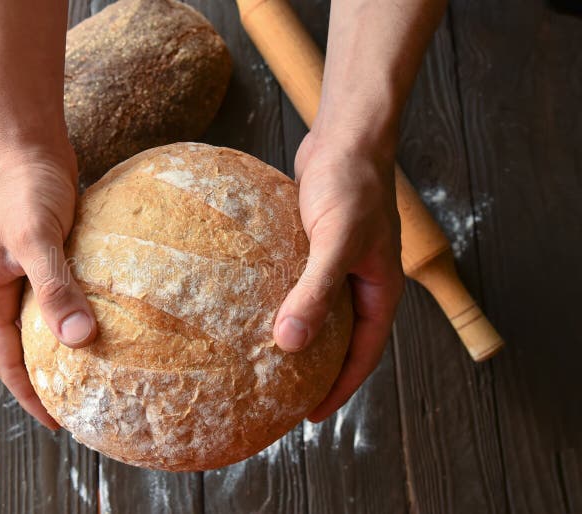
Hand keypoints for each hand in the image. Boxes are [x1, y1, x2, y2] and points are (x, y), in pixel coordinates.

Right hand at [0, 137, 97, 429]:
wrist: (28, 141)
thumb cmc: (25, 186)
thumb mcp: (36, 238)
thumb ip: (54, 286)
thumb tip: (78, 339)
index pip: (8, 361)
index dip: (31, 395)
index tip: (61, 423)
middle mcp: (4, 288)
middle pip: (25, 347)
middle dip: (49, 377)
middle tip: (84, 401)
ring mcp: (25, 271)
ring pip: (45, 321)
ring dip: (66, 344)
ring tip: (100, 368)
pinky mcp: (47, 255)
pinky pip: (62, 293)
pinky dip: (80, 310)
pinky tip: (109, 318)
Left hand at [273, 131, 403, 422]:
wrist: (347, 137)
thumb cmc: (352, 185)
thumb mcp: (337, 242)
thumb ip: (316, 291)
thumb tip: (289, 344)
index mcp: (380, 292)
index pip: (362, 357)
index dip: (339, 389)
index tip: (309, 415)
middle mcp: (361, 283)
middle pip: (340, 341)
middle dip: (317, 371)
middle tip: (284, 397)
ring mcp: (338, 265)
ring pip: (318, 312)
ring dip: (297, 335)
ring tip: (263, 360)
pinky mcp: (313, 247)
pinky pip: (296, 283)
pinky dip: (280, 300)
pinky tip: (249, 308)